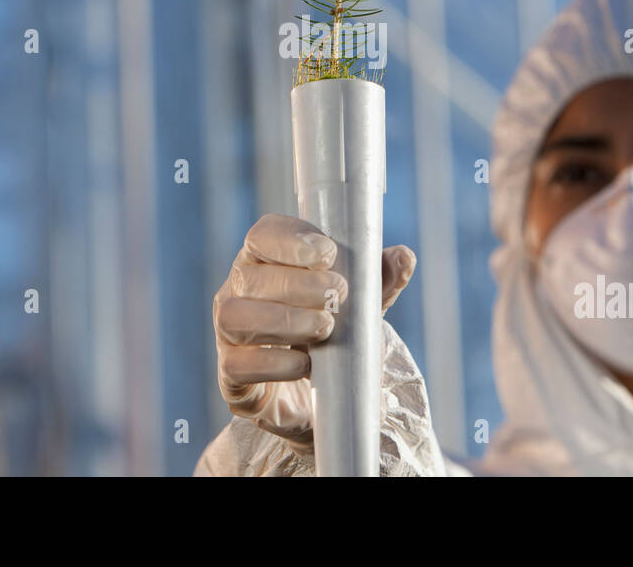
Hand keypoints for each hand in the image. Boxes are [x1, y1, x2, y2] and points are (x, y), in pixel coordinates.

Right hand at [212, 213, 416, 452]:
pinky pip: (236, 365)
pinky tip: (306, 364)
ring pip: (234, 317)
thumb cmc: (330, 334)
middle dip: (297, 284)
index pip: (263, 235)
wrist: (317, 397)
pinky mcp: (230, 377)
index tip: (327, 253)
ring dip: (284, 320)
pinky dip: (274, 363)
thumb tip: (405, 257)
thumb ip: (378, 280)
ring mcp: (227, 334)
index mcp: (264, 262)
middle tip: (338, 295)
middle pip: (250, 276)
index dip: (290, 240)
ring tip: (324, 328)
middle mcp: (237, 291)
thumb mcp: (359, 304)